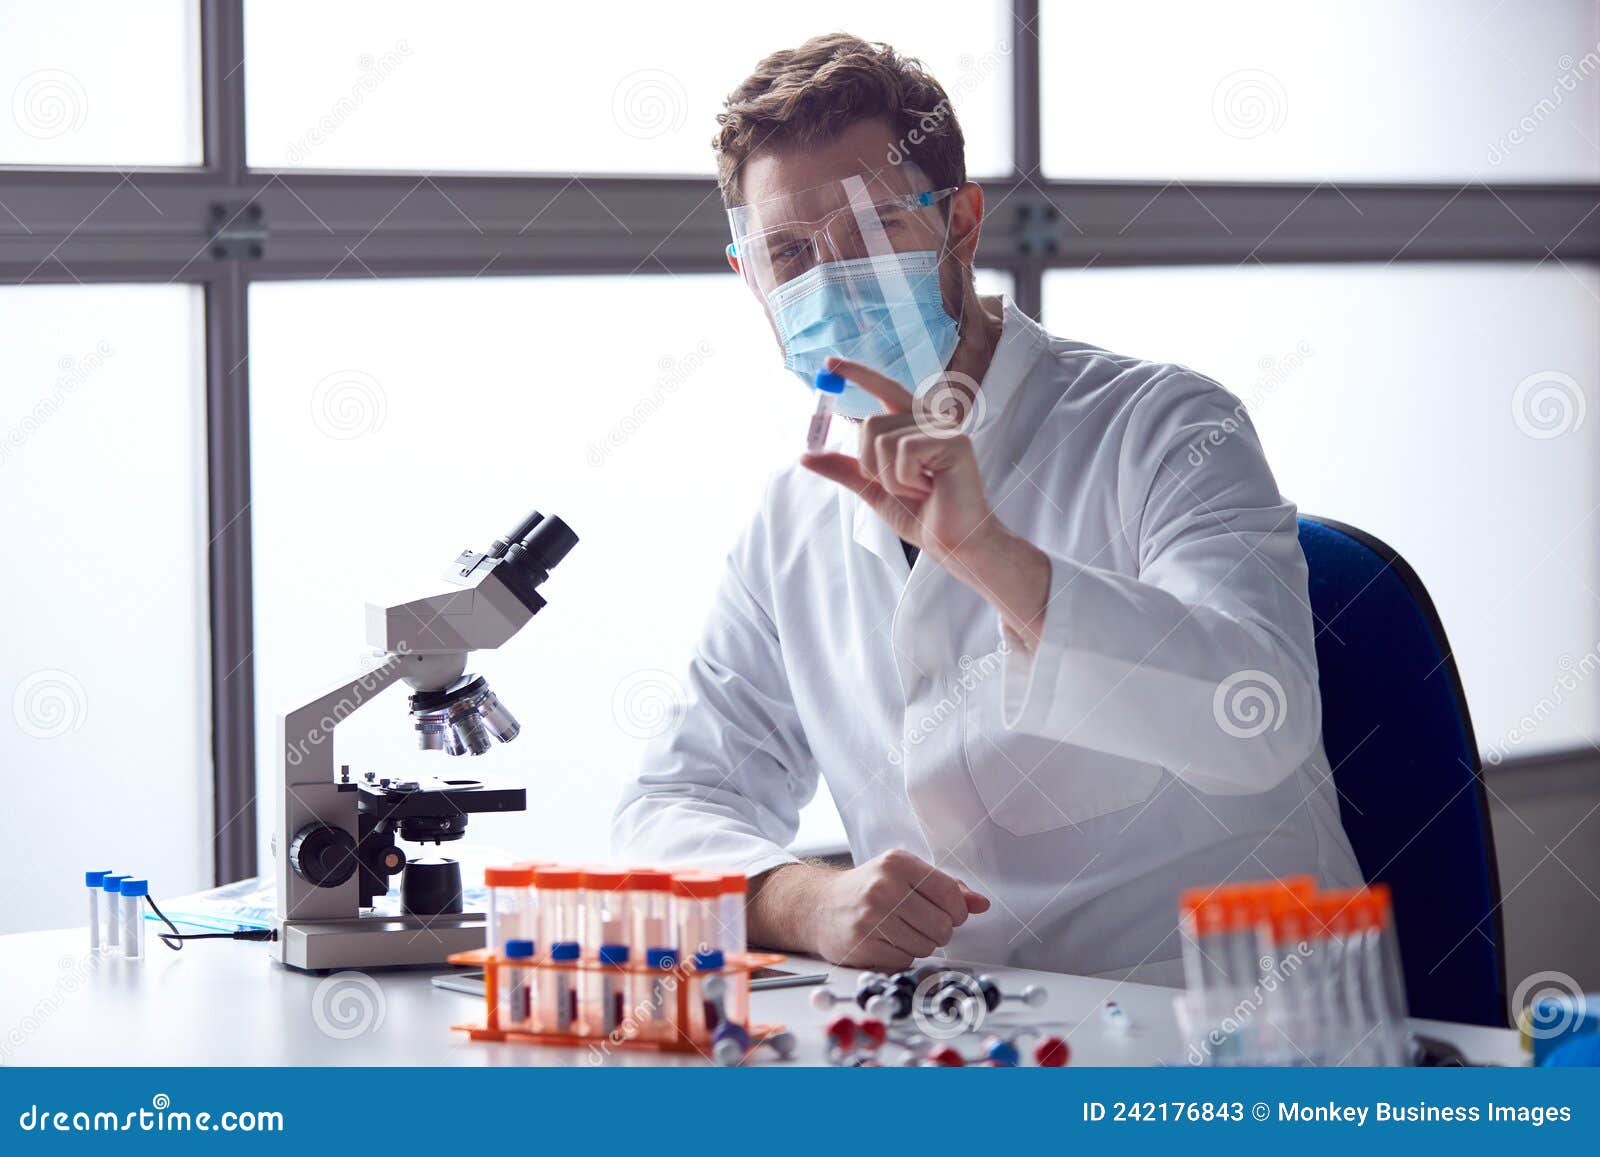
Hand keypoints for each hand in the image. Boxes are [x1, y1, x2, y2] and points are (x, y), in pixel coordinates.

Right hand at [751, 851, 989, 970]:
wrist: (819, 906)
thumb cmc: (868, 889)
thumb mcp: (905, 875)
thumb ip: (946, 887)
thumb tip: (981, 905)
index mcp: (898, 864)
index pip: (950, 893)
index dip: (957, 911)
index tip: (949, 913)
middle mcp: (884, 887)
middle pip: (942, 926)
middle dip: (940, 931)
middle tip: (922, 925)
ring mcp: (871, 917)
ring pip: (926, 947)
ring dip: (921, 945)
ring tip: (901, 931)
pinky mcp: (863, 944)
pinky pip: (905, 961)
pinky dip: (902, 956)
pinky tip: (886, 942)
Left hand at [801, 356, 999, 565]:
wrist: (952, 542)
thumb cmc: (921, 515)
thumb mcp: (873, 489)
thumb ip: (845, 469)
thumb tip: (806, 455)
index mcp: (912, 425)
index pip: (883, 389)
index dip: (857, 373)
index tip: (830, 362)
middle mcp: (928, 420)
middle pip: (869, 423)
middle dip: (871, 465)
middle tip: (900, 487)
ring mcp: (943, 429)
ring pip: (881, 441)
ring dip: (890, 479)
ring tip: (921, 490)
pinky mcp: (954, 442)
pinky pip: (903, 453)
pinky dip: (905, 481)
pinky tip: (930, 489)